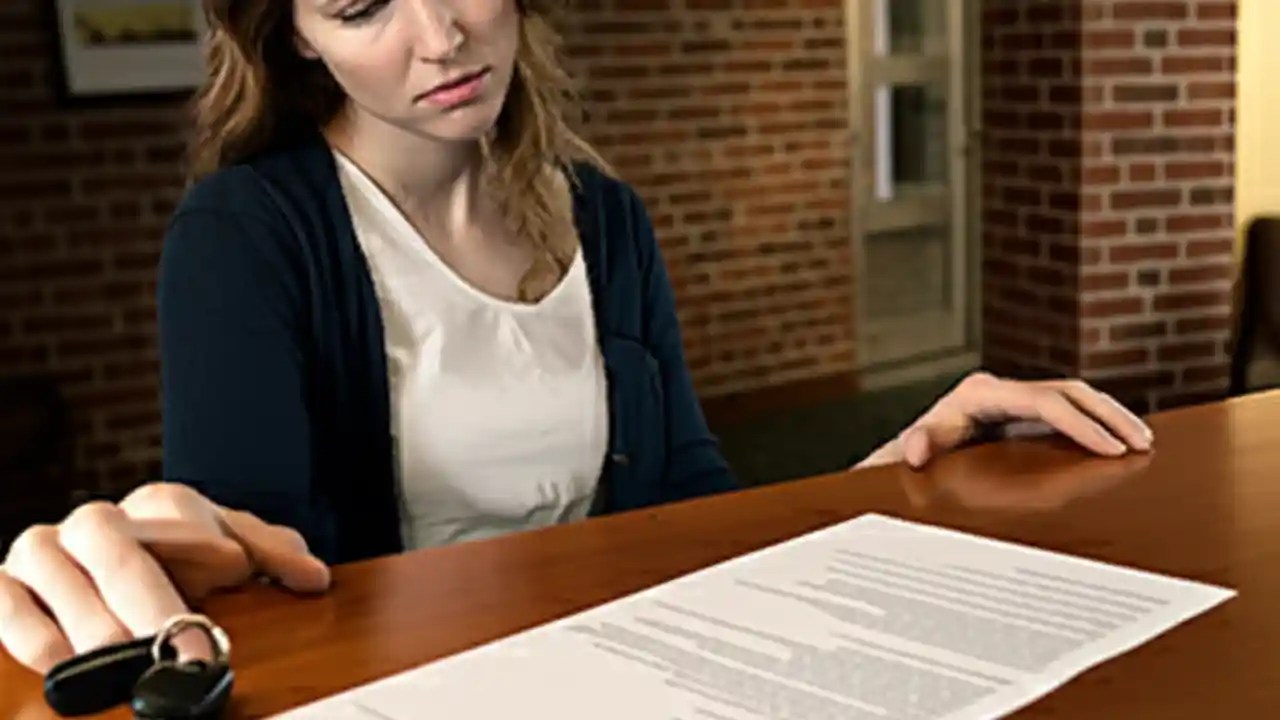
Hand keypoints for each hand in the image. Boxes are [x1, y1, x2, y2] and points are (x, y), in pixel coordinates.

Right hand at [0, 483, 329, 673]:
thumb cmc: (183, 565)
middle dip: (151, 598)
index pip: (181, 514)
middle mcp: (97, 521)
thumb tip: (312, 576)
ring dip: (92, 621)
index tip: (232, 574)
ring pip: (53, 570)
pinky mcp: (6, 584)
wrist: (116, 578)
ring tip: (126, 660)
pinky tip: (62, 664)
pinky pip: (3, 601)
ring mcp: (44, 550)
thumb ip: (273, 556)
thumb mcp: (233, 554)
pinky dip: (29, 632)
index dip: (203, 544)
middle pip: (116, 546)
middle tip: (184, 647)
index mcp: (160, 504)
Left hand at [855, 372, 1153, 469]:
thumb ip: (917, 444)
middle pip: (1070, 392)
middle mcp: (1007, 388)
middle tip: (1142, 442)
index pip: (1046, 403)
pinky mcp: (1027, 409)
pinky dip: (1099, 421)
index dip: (1080, 424)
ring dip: (1112, 416)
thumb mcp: (920, 443)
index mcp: (986, 392)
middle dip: (1109, 415)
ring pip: (1078, 397)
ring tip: (1144, 441)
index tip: (1112, 449)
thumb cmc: (923, 445)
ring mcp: (1020, 396)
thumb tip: (915, 450)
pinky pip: (1072, 409)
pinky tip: (1121, 440)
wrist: (919, 442)